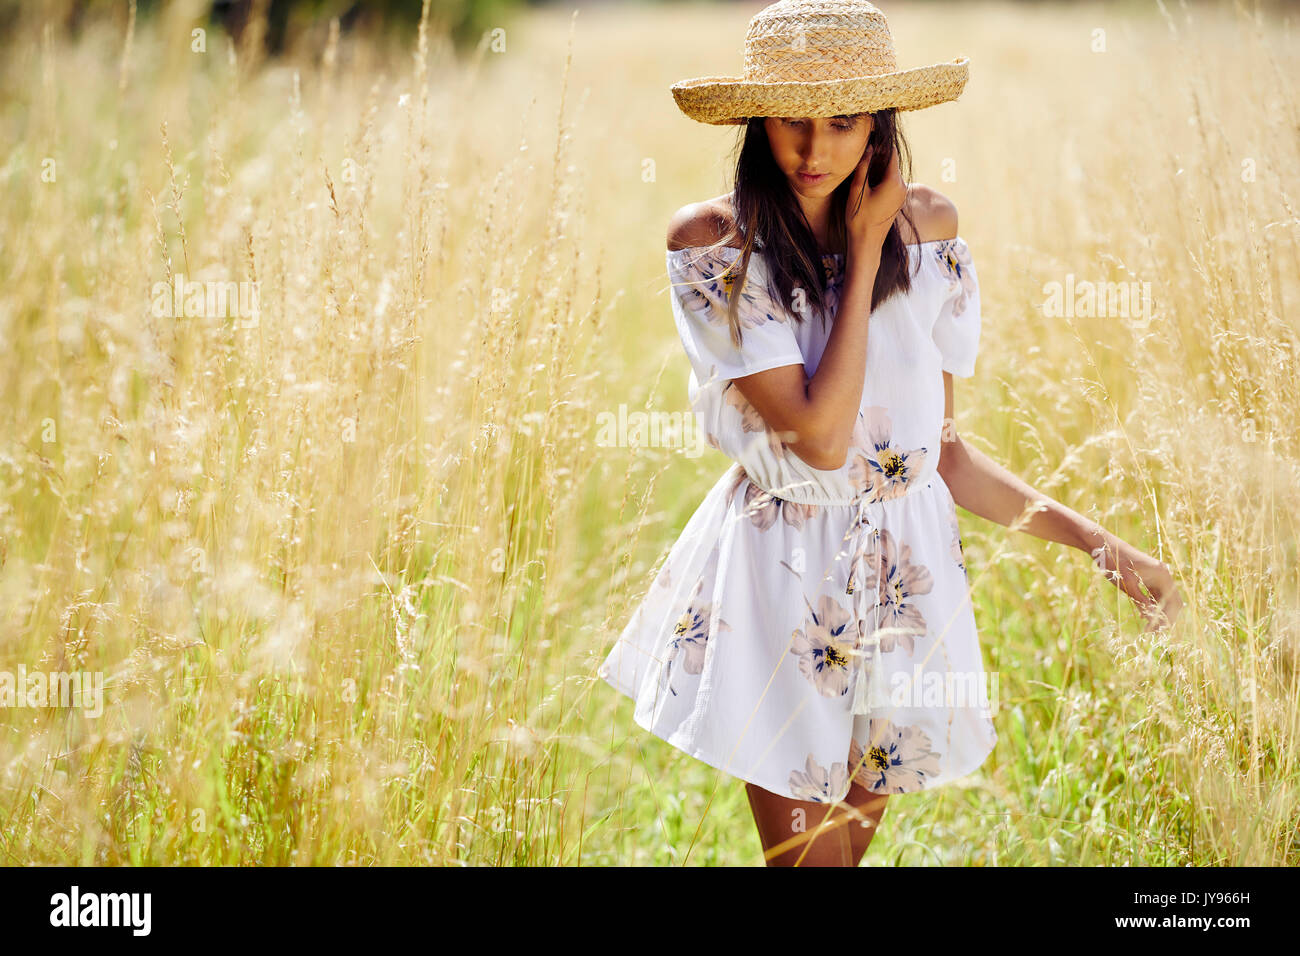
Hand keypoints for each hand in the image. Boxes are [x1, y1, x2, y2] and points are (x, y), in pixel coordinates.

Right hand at [845, 141, 905, 258]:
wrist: (867, 244)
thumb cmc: (859, 219)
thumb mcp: (857, 190)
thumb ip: (863, 167)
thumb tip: (868, 148)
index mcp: (894, 182)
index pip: (891, 153)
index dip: (879, 144)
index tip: (868, 141)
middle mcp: (902, 187)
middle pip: (891, 163)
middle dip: (877, 156)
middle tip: (861, 155)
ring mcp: (901, 195)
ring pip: (890, 173)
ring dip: (878, 168)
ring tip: (862, 169)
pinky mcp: (897, 201)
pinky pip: (891, 184)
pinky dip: (880, 179)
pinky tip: (867, 183)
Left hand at [1091, 539, 1182, 631]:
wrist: (1102, 544)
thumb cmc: (1114, 562)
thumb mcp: (1128, 585)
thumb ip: (1142, 602)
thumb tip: (1155, 620)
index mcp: (1162, 575)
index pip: (1175, 602)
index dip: (1169, 619)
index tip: (1159, 633)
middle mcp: (1163, 574)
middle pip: (1171, 601)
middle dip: (1164, 618)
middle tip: (1153, 633)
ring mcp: (1156, 575)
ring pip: (1163, 599)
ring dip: (1158, 613)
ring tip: (1148, 628)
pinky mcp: (1147, 576)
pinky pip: (1154, 594)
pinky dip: (1151, 605)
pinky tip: (1144, 615)